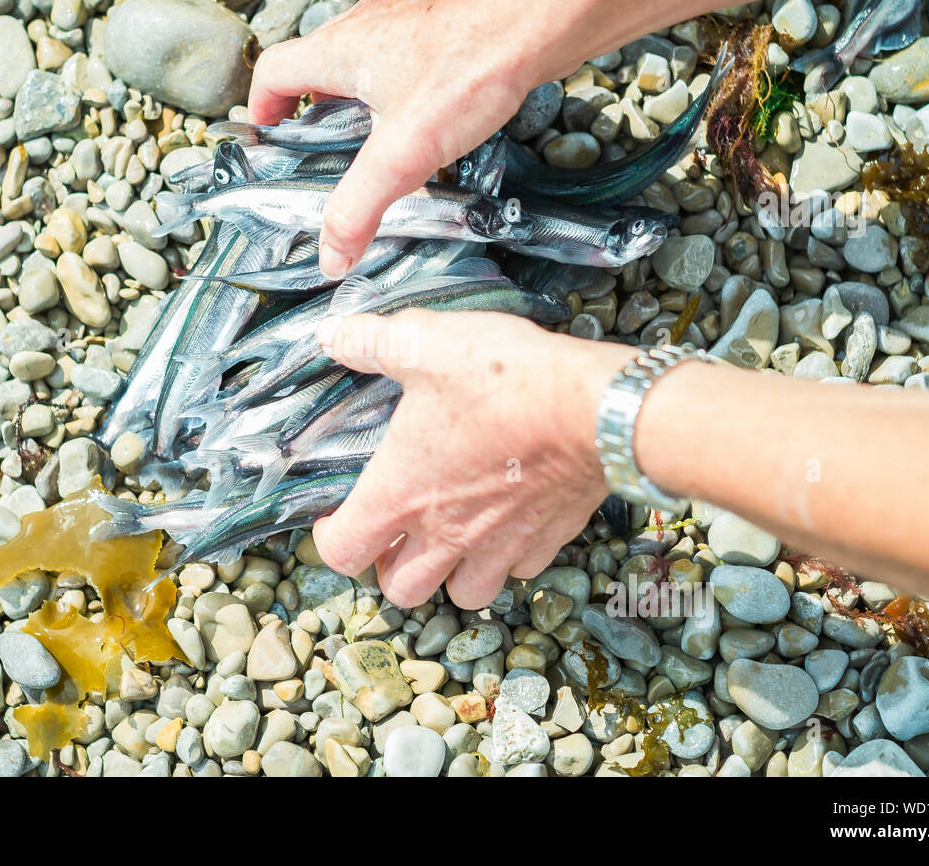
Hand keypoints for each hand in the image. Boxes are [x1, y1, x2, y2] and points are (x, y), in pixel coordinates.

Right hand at [247, 0, 553, 279]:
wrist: (546, 15)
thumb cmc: (474, 68)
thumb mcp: (404, 154)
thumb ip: (360, 206)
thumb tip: (331, 254)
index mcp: (342, 47)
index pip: (275, 70)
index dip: (263, 105)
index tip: (270, 132)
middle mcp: (370, 16)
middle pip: (321, 58)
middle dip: (318, 101)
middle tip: (331, 140)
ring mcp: (412, 3)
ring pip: (369, 43)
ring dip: (366, 81)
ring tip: (386, 123)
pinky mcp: (451, 2)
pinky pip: (415, 34)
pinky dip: (412, 64)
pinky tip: (440, 92)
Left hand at [310, 309, 635, 608]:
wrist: (596, 408)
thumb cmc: (506, 378)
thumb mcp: (425, 342)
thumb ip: (371, 341)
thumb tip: (331, 335)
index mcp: (401, 493)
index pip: (342, 552)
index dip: (331, 538)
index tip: (339, 514)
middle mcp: (445, 533)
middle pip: (401, 590)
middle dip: (392, 567)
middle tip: (398, 530)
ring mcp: (499, 544)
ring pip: (463, 594)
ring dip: (451, 574)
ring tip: (452, 538)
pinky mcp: (546, 540)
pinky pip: (519, 570)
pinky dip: (509, 556)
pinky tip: (508, 520)